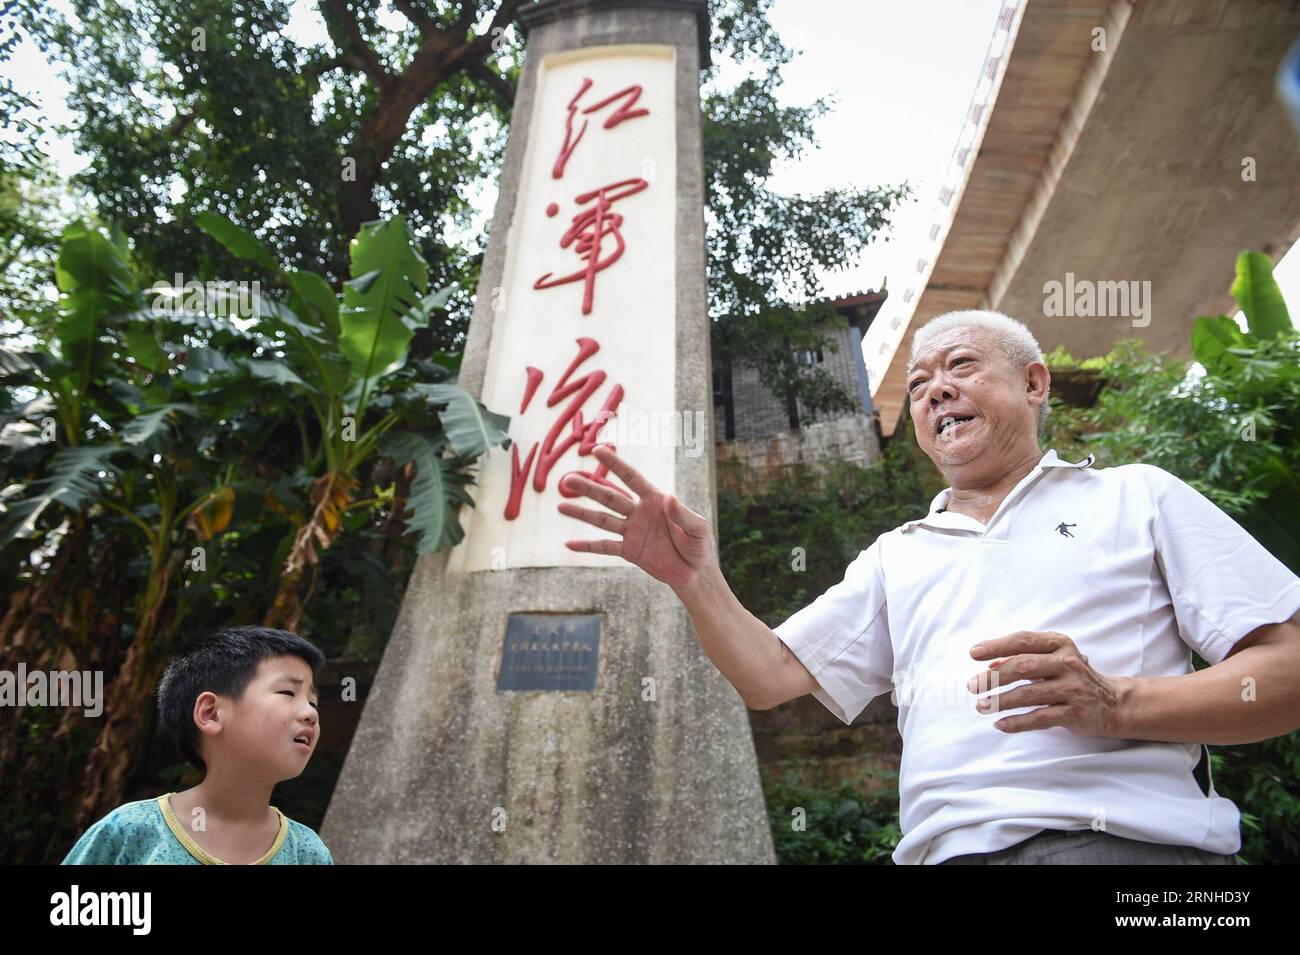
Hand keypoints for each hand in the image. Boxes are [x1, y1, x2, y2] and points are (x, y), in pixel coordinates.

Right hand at [556, 444, 713, 589]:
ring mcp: (632, 531)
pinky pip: (605, 547)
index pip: (631, 478)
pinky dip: (587, 546)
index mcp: (655, 500)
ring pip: (602, 520)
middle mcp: (639, 512)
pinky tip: (569, 544)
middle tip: (568, 479)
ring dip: (581, 514)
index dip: (614, 464)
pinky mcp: (629, 551)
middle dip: (589, 489)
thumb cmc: (699, 545)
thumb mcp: (698, 528)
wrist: (695, 572)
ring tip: (560, 506)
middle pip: (610, 498)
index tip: (596, 450)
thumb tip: (668, 497)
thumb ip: (683, 514)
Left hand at [966, 630, 1126, 736]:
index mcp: (1059, 644)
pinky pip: (1040, 718)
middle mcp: (1068, 663)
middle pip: (1023, 666)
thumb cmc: (1071, 677)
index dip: (997, 646)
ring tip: (981, 706)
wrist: (1112, 702)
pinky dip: (1017, 722)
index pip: (1023, 641)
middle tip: (972, 685)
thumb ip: (1023, 658)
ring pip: (1028, 694)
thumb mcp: (1052, 659)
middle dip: (993, 677)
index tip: (973, 653)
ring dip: (1000, 701)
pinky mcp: (1076, 713)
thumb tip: (990, 665)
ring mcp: (1073, 688)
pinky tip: (1000, 724)